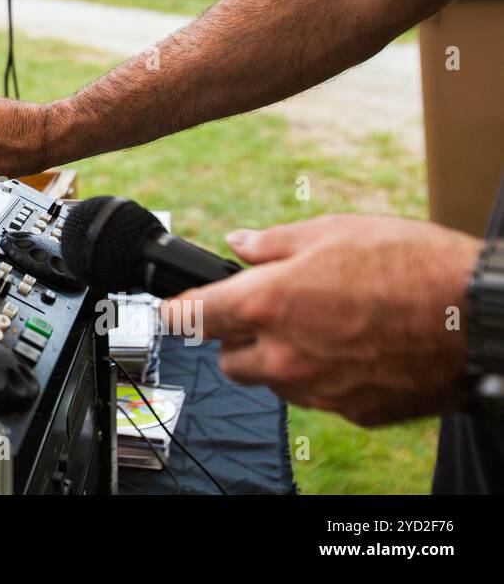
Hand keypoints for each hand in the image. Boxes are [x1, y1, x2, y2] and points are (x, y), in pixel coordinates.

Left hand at [164, 215, 480, 426]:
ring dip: (279, 358)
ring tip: (322, 323)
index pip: (191, 318)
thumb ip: (272, 243)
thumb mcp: (331, 232)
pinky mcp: (352, 411)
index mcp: (265, 305)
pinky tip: (355, 348)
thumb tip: (238, 244)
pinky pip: (317, 396)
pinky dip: (323, 376)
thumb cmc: (410, 266)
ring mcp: (316, 389)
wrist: (478, 317)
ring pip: (272, 381)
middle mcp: (283, 355)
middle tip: (267, 310)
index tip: (170, 310)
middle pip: (228, 359)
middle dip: (237, 337)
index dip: (176, 311)